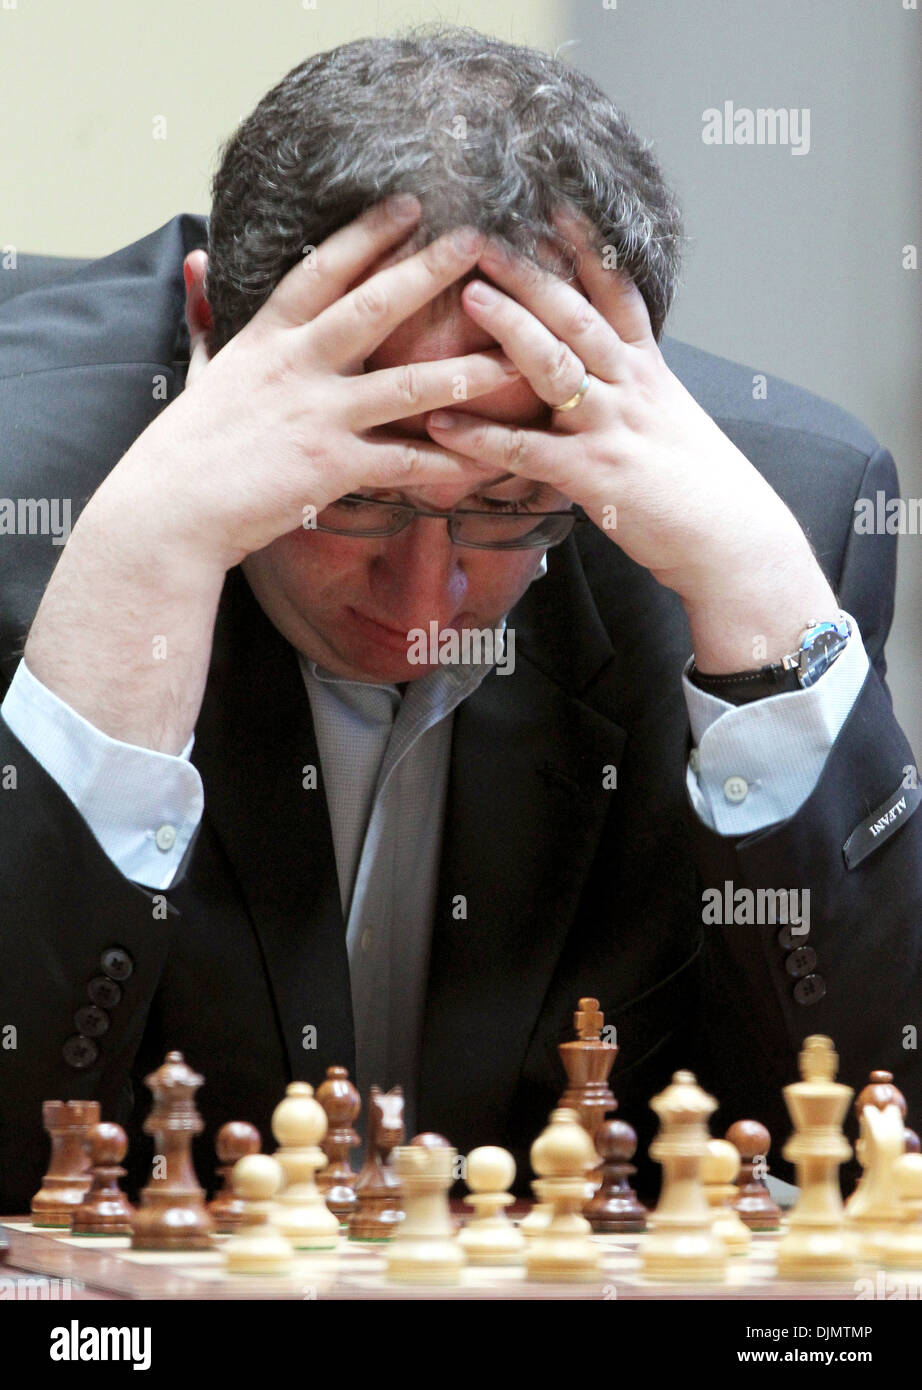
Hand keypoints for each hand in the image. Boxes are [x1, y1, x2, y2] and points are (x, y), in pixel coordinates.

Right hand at [103, 197, 515, 570]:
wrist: (168, 511)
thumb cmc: (182, 447)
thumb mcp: (195, 367)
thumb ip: (206, 315)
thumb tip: (195, 259)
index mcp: (267, 338)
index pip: (323, 271)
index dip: (368, 235)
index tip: (410, 205)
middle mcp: (297, 366)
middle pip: (373, 307)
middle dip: (429, 272)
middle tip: (478, 242)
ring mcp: (317, 415)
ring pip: (405, 384)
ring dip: (464, 369)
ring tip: (513, 354)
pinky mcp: (330, 467)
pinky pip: (403, 462)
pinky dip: (446, 461)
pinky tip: (487, 458)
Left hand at [424, 207, 837, 670]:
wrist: (731, 541)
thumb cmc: (699, 488)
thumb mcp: (671, 420)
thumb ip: (631, 390)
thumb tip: (597, 371)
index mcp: (649, 371)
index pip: (616, 294)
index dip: (586, 248)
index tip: (552, 205)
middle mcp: (631, 387)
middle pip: (578, 315)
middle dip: (531, 273)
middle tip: (484, 237)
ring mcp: (612, 428)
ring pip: (557, 365)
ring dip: (511, 328)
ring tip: (469, 296)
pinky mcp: (593, 474)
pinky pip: (527, 449)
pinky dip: (482, 435)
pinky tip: (442, 422)